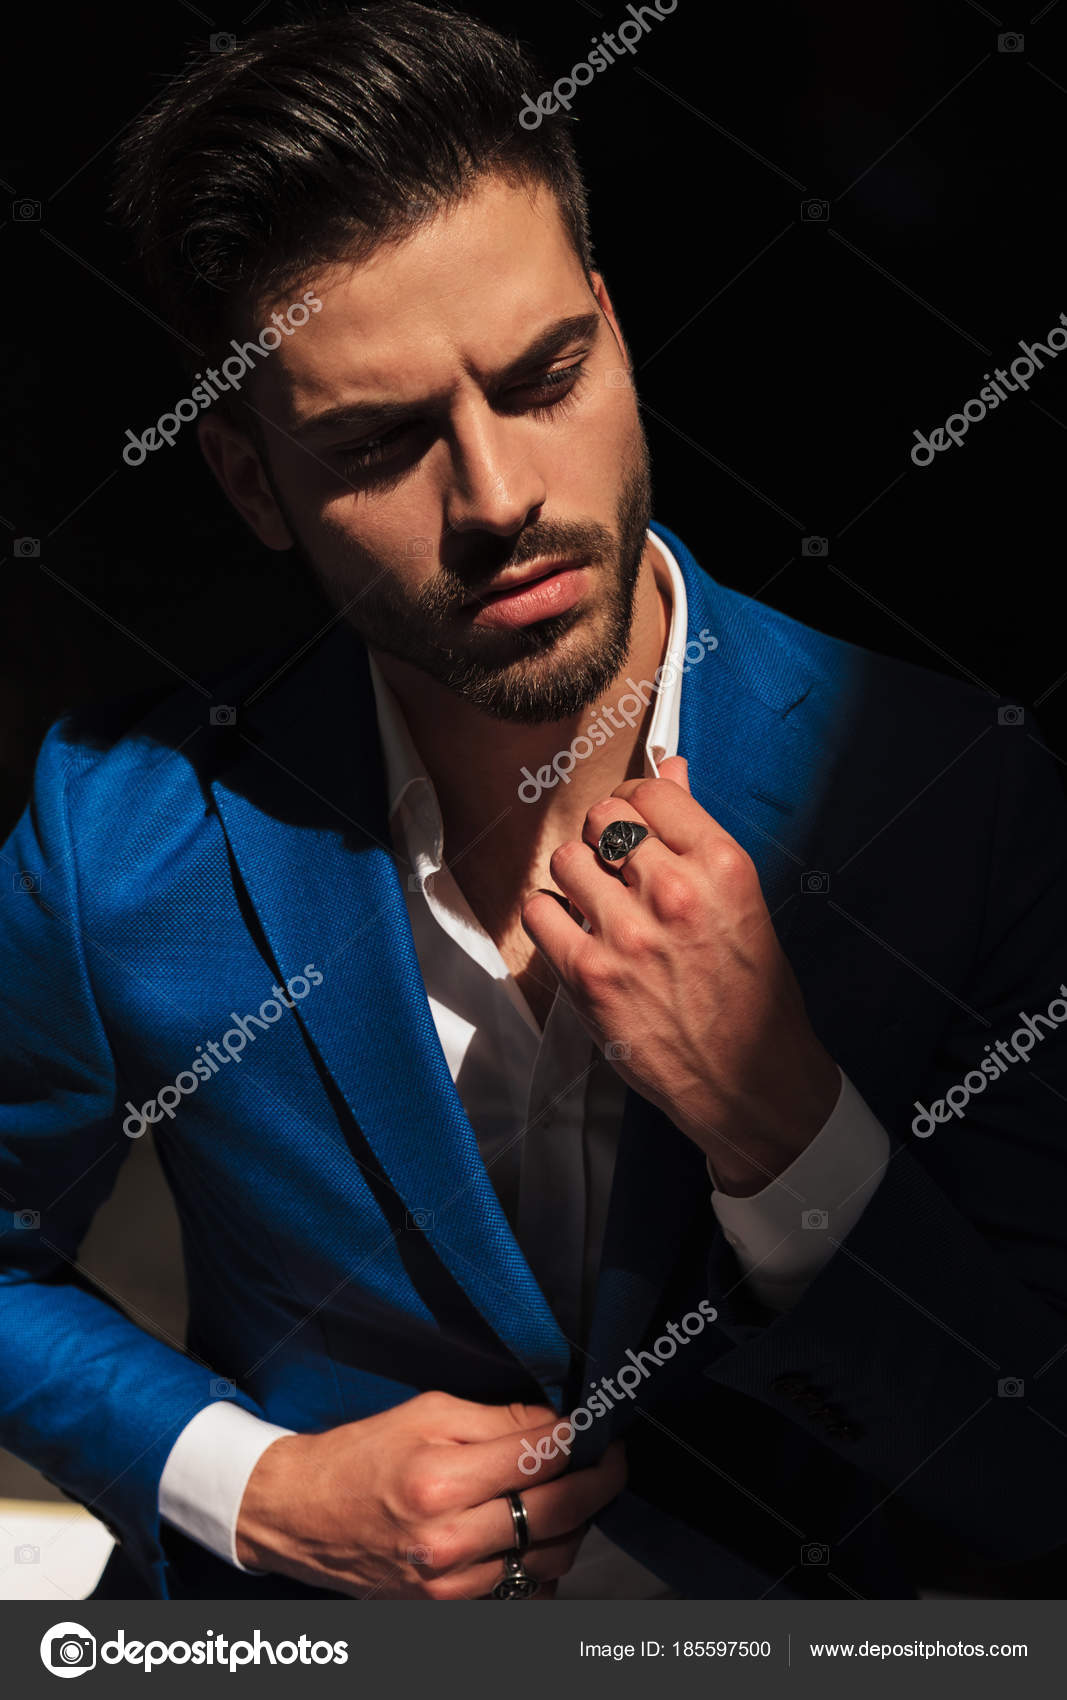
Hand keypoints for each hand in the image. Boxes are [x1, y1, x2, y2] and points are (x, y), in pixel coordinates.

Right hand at [234, 1390, 625, 1598]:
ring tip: (572, 1493)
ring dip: (576, 1523)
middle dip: (600, 1482)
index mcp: (441, 1481)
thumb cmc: (362, 1455)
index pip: (544, 1458)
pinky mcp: (449, 1609)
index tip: (599, 1430)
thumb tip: (558, 1427)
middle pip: (559, 1512)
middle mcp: (448, 1540)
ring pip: (552, 1557)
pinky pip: (525, 1592)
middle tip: (613, 1461)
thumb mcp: (427, 1413)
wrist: (302, 1515)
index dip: (584, 1440)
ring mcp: (450, 1585)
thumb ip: (498, 1421)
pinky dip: (545, 1564)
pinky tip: (538, 1535)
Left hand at [521, 756, 840, 1194]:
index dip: (636, 801)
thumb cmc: (753, 992)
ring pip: (566, 859)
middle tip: (615, 867)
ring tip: (597, 904)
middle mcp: (673, 891)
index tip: (635, 824)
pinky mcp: (589, 975)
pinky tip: (575, 932)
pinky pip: (539, 911)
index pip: (651, 791)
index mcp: (721, 865)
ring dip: (577, 876)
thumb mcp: (741, 900)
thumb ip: (696, 833)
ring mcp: (626, 933)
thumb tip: (669, 768)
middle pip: (603, 817)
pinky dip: (550, 918)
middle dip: (604, 836)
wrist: (750, 1080)